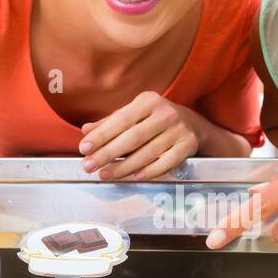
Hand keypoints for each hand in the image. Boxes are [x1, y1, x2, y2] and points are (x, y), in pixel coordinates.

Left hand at [79, 91, 201, 180]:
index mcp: (148, 101)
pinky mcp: (188, 145)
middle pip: (133, 137)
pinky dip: (149, 171)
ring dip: (124, 167)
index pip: (121, 119)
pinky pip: (166, 162)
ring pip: (147, 153)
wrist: (193, 125)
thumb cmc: (156, 120)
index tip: (84, 148)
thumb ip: (111, 122)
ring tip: (106, 174)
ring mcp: (179, 130)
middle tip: (90, 166)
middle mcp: (165, 113)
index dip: (101, 135)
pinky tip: (134, 176)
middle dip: (108, 154)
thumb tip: (86, 130)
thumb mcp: (135, 114)